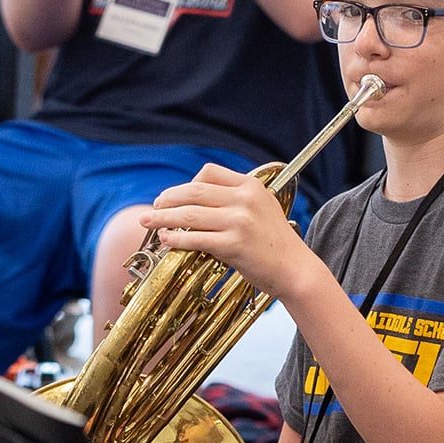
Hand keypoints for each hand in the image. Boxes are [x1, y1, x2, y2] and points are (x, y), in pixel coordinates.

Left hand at [147, 163, 302, 295]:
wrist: (295, 270)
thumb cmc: (275, 244)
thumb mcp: (262, 209)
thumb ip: (235, 201)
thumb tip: (196, 203)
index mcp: (250, 186)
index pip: (209, 172)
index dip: (186, 182)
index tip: (174, 196)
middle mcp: (244, 199)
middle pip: (194, 191)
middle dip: (167, 198)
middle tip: (153, 207)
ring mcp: (240, 221)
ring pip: (190, 215)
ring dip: (163, 218)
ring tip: (148, 222)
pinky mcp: (234, 244)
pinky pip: (196, 239)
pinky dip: (176, 239)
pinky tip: (166, 240)